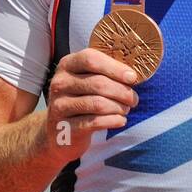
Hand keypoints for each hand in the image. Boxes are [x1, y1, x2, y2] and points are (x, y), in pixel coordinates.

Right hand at [42, 48, 140, 162]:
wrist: (58, 131)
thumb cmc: (81, 99)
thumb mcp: (87, 80)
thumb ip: (106, 72)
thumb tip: (132, 75)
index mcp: (67, 65)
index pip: (91, 59)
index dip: (115, 68)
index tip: (132, 78)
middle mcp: (60, 83)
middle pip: (98, 83)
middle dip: (122, 92)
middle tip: (133, 99)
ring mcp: (59, 105)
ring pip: (98, 104)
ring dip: (119, 107)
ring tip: (126, 109)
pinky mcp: (64, 127)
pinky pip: (95, 122)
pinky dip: (113, 121)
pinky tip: (120, 120)